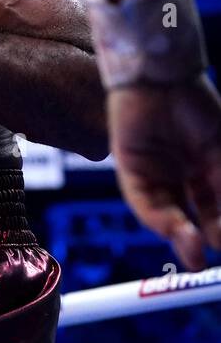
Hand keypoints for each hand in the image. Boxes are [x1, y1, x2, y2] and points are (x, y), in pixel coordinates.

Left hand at [109, 74, 220, 270]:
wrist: (163, 78)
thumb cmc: (197, 108)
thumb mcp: (220, 153)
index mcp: (206, 170)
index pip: (215, 211)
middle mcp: (180, 176)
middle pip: (192, 217)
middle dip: (202, 241)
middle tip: (210, 265)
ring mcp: (156, 173)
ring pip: (167, 213)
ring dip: (180, 237)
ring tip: (196, 256)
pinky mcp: (130, 169)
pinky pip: (144, 201)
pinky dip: (160, 219)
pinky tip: (177, 231)